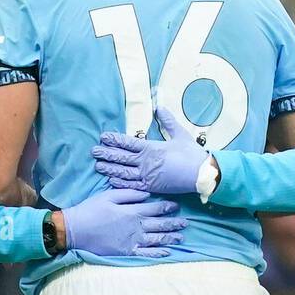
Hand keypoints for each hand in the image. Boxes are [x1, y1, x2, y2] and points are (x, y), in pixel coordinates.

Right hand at [62, 186, 185, 259]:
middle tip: (185, 222)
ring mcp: (133, 241)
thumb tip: (147, 194)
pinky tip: (168, 252)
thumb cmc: (91, 210)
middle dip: (174, 223)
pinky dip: (158, 253)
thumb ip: (130, 194)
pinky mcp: (127, 252)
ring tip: (181, 237)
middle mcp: (136, 227)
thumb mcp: (109, 195)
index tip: (177, 206)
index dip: (168, 207)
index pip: (155, 208)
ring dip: (170, 237)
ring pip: (157, 239)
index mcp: (132, 211)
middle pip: (160, 224)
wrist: (76, 230)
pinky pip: (147, 254)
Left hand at [93, 106, 208, 195]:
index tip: (103, 136)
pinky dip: (120, 183)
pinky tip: (111, 180)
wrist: (200, 173)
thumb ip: (168, 121)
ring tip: (98, 165)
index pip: (128, 142)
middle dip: (107, 153)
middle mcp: (146, 161)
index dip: (114, 139)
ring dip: (110, 168)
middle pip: (121, 157)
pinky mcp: (151, 187)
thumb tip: (160, 107)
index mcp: (151, 147)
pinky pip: (132, 185)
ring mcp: (147, 175)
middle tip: (94, 151)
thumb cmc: (191, 154)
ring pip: (123, 172)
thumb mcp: (179, 134)